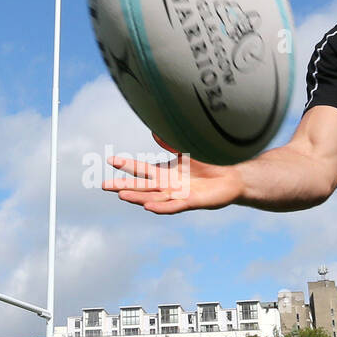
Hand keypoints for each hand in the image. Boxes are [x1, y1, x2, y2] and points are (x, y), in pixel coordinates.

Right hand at [103, 132, 242, 213]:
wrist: (232, 176)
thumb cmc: (209, 164)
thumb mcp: (187, 151)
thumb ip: (170, 143)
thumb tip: (153, 130)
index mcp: (165, 174)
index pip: (141, 170)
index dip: (126, 165)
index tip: (110, 160)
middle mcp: (168, 186)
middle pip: (141, 187)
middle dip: (123, 186)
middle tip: (104, 185)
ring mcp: (178, 195)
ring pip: (153, 198)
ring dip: (137, 197)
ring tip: (121, 194)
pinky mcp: (191, 202)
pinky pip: (173, 206)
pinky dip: (161, 207)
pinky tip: (148, 206)